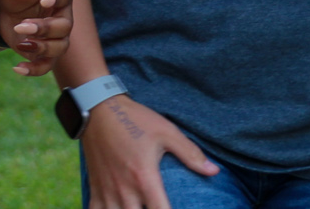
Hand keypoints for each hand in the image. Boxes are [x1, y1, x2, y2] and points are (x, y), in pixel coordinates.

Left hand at [0, 0, 72, 75]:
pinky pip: (47, 65)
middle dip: (44, 29)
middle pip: (64, 26)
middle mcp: (62, 15)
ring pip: (60, 46)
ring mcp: (56, 36)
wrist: (9, 10)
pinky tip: (17, 68)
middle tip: (20, 26)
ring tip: (20, 43)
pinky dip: (34, 69)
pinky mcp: (45, 52)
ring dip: (42, 48)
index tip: (45, 0)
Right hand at [81, 95, 218, 208]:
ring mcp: (107, 191)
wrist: (100, 110)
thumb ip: (190, 154)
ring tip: (139, 208)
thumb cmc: (136, 120)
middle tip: (155, 206)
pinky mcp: (95, 187)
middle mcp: (124, 190)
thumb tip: (214, 171)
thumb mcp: (166, 132)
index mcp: (144, 178)